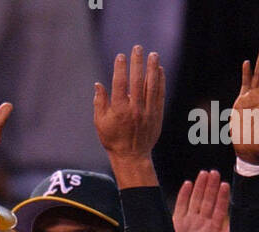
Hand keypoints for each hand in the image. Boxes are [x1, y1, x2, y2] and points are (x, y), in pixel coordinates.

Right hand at [94, 47, 164, 172]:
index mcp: (119, 110)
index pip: (120, 84)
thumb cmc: (113, 139)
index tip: (121, 56)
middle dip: (137, 62)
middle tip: (138, 48)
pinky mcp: (156, 115)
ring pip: (151, 86)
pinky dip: (160, 81)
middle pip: (136, 81)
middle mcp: (134, 109)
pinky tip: (159, 70)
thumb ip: (100, 103)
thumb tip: (98, 84)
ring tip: (153, 54)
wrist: (132, 157)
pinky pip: (159, 94)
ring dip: (152, 68)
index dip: (120, 68)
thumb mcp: (101, 123)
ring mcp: (147, 112)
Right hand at [173, 171, 229, 231]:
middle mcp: (202, 221)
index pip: (219, 208)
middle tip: (214, 173)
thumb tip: (232, 221)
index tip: (225, 184)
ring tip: (204, 173)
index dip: (222, 196)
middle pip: (208, 200)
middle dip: (211, 186)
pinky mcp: (177, 222)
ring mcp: (190, 221)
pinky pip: (181, 205)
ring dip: (200, 186)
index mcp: (213, 228)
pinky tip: (188, 183)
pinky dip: (184, 194)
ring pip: (196, 199)